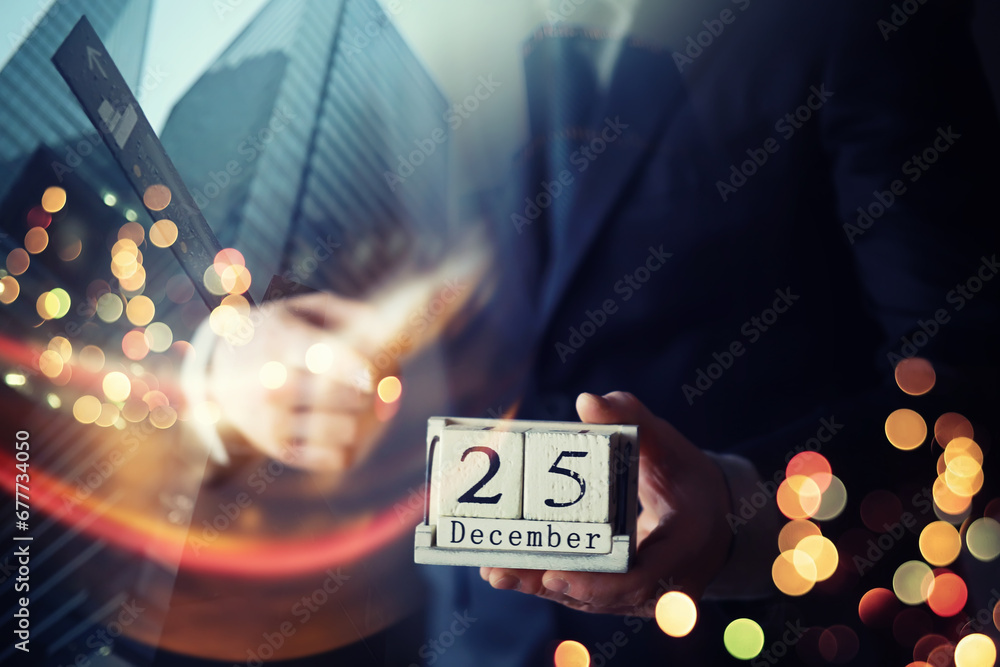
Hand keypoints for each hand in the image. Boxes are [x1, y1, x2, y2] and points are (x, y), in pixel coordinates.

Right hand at [206, 291, 390, 471]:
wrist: (220, 373)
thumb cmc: (278, 335)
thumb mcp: (304, 310)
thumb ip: (351, 316)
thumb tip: (396, 336)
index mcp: (279, 342)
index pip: (320, 357)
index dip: (354, 365)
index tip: (372, 370)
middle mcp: (270, 386)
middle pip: (338, 396)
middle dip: (372, 388)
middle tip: (381, 380)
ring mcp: (274, 424)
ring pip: (344, 430)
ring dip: (371, 417)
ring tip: (372, 402)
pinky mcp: (283, 451)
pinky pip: (337, 458)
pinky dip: (357, 442)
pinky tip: (356, 422)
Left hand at [480, 391, 733, 614]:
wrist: (711, 518)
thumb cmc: (687, 478)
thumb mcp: (668, 445)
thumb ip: (631, 419)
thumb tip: (587, 402)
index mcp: (686, 546)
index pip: (639, 578)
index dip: (597, 584)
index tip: (555, 577)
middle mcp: (666, 584)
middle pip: (601, 594)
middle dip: (547, 583)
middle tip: (501, 570)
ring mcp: (645, 597)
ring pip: (586, 599)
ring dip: (538, 586)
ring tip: (494, 569)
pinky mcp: (624, 598)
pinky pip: (584, 595)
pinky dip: (547, 583)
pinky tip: (509, 571)